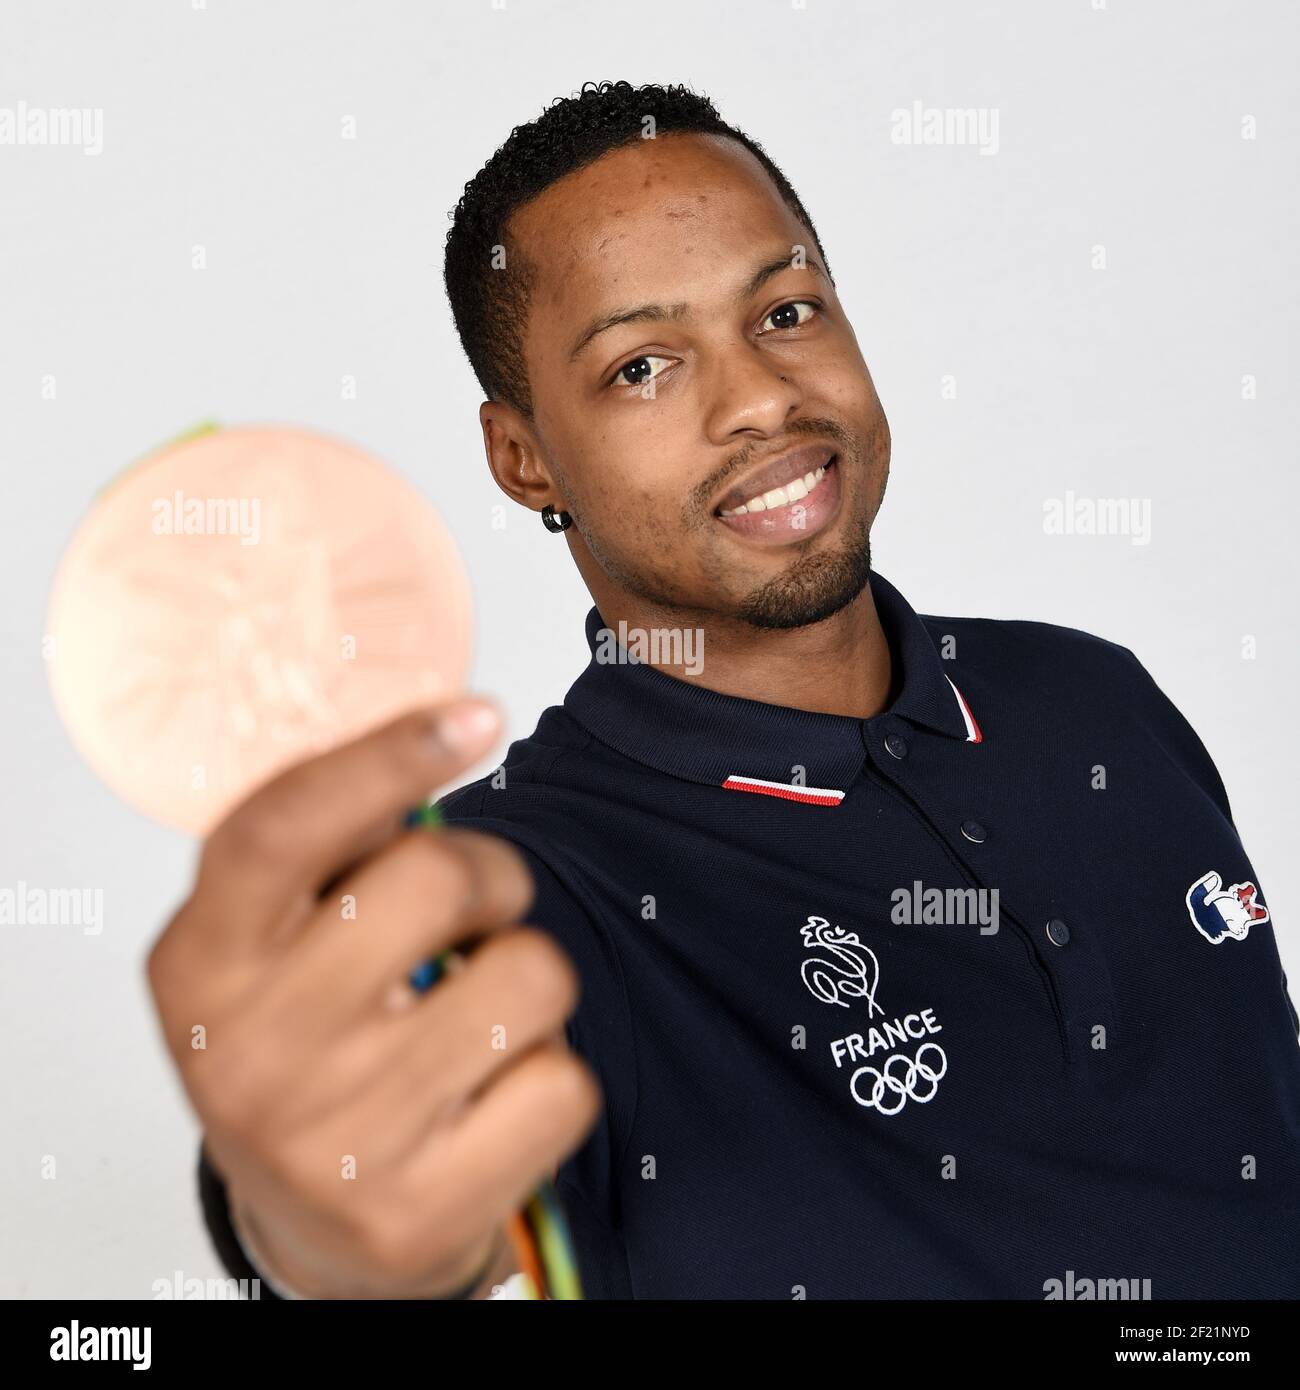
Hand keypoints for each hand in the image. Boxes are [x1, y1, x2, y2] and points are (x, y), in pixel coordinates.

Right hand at [146, 699, 601, 1297]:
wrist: (319, 1225)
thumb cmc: (309, 1048)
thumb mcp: (274, 947)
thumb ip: (332, 851)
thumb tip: (443, 725)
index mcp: (200, 965)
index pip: (281, 828)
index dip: (385, 755)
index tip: (475, 715)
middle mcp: (251, 1055)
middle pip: (434, 877)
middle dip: (493, 874)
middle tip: (478, 910)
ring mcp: (333, 1145)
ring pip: (531, 975)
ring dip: (528, 978)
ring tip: (477, 1016)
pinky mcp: (419, 1215)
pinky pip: (564, 1082)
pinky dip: (550, 1075)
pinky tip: (492, 1098)